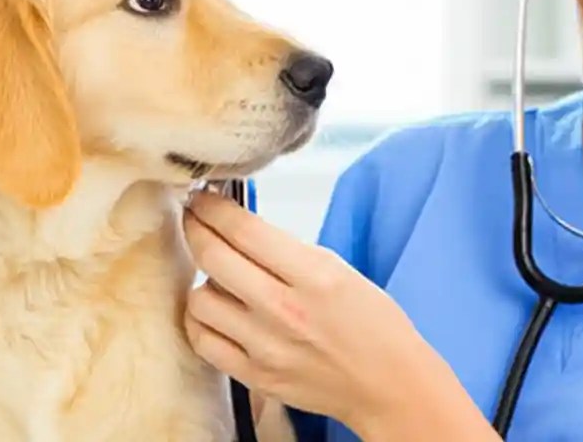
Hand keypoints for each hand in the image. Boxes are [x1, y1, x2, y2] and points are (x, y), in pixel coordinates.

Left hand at [181, 191, 475, 437]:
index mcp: (314, 275)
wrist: (388, 385)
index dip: (213, 208)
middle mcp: (285, 311)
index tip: (201, 197)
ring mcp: (266, 348)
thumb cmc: (373, 325)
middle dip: (195, 228)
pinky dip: (202, 320)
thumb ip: (289, 251)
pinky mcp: (255, 377)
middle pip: (213, 257)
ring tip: (219, 277)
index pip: (245, 231)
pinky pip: (204, 340)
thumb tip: (239, 230)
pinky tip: (215, 311)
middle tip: (194, 219)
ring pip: (200, 299)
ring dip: (204, 280)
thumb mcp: (340, 270)